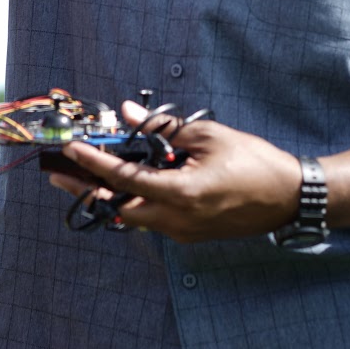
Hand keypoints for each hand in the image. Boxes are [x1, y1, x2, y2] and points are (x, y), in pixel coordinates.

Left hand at [45, 102, 302, 242]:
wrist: (290, 196)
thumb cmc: (253, 161)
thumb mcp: (207, 135)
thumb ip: (163, 127)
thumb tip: (126, 113)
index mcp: (182, 193)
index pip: (125, 178)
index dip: (94, 162)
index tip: (71, 148)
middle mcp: (178, 220)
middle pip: (118, 208)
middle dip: (87, 188)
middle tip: (59, 173)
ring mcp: (184, 232)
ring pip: (133, 217)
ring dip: (108, 196)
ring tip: (83, 176)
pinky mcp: (191, 234)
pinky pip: (152, 220)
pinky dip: (133, 202)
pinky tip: (124, 184)